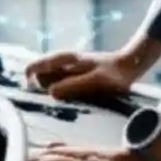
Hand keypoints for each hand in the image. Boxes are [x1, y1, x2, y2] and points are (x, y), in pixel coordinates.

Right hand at [24, 40, 160, 99]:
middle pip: (41, 75)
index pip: (35, 65)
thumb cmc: (114, 73)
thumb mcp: (95, 81)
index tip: (35, 94)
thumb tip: (51, 93)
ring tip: (71, 101)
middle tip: (61, 101)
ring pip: (50, 80)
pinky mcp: (75, 73)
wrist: (130, 65)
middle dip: (44, 88)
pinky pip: (61, 83)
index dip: (30, 78)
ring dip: (54, 91)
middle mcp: (63, 61)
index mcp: (64, 59)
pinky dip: (63, 92)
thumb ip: (73, 86)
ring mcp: (68, 67)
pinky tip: (75, 99)